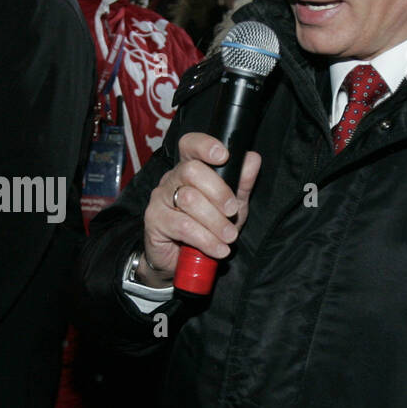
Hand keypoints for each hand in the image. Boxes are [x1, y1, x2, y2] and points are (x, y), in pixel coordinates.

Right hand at [136, 133, 261, 286]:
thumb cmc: (207, 228)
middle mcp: (171, 178)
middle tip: (232, 211)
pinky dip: (206, 239)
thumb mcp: (232, 206)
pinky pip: (182, 225)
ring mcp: (159, 198)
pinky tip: (219, 249)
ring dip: (215, 221)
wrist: (183, 263)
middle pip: (191, 170)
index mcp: (189, 168)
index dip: (204, 145)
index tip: (223, 156)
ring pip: (189, 199)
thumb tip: (252, 158)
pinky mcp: (154, 220)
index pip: (190, 145)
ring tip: (229, 237)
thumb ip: (241, 183)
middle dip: (218, 192)